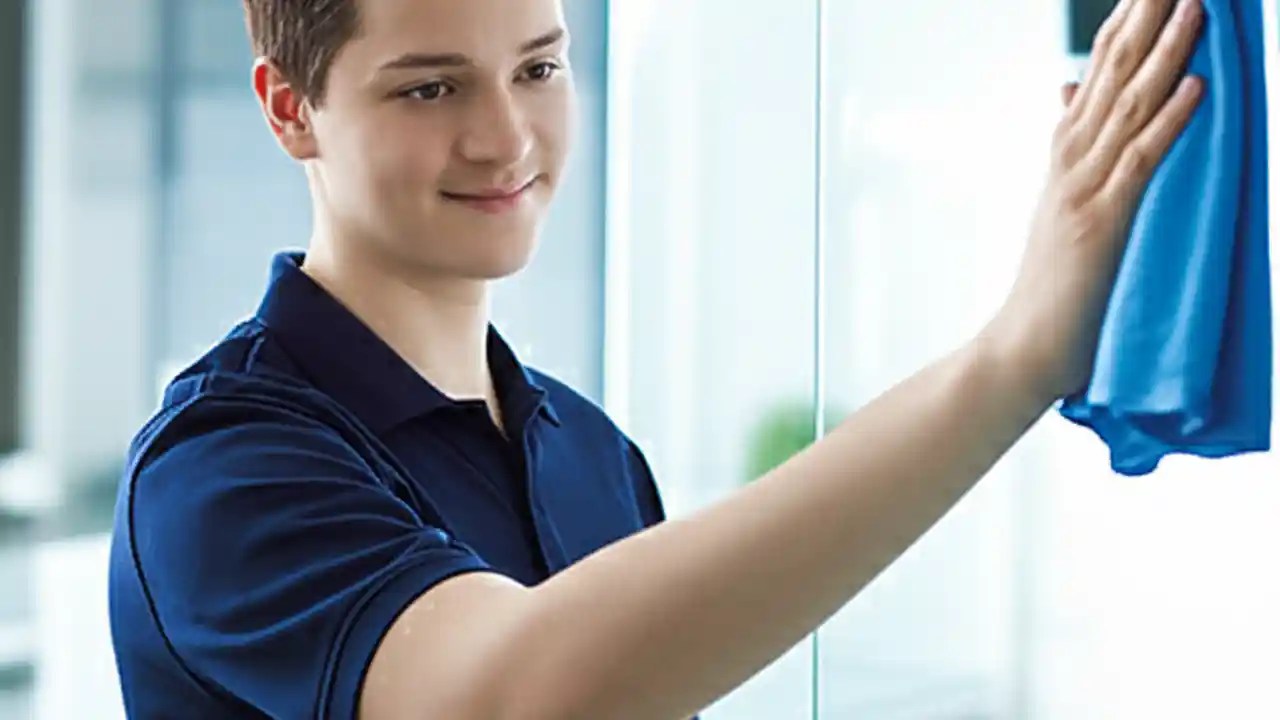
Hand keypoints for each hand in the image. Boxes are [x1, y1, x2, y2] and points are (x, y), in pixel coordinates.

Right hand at [983, 0, 1205, 404]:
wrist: (1019, 349)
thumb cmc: (1046, 289)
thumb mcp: (1059, 206)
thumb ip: (1069, 146)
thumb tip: (1068, 87)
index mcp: (1064, 161)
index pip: (1096, 79)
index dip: (1120, 29)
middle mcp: (1070, 166)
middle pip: (1111, 78)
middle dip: (1141, 21)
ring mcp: (1083, 193)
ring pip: (1128, 109)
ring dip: (1163, 54)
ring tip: (1192, 5)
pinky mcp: (1102, 225)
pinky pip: (1141, 164)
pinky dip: (1168, 123)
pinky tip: (1195, 86)